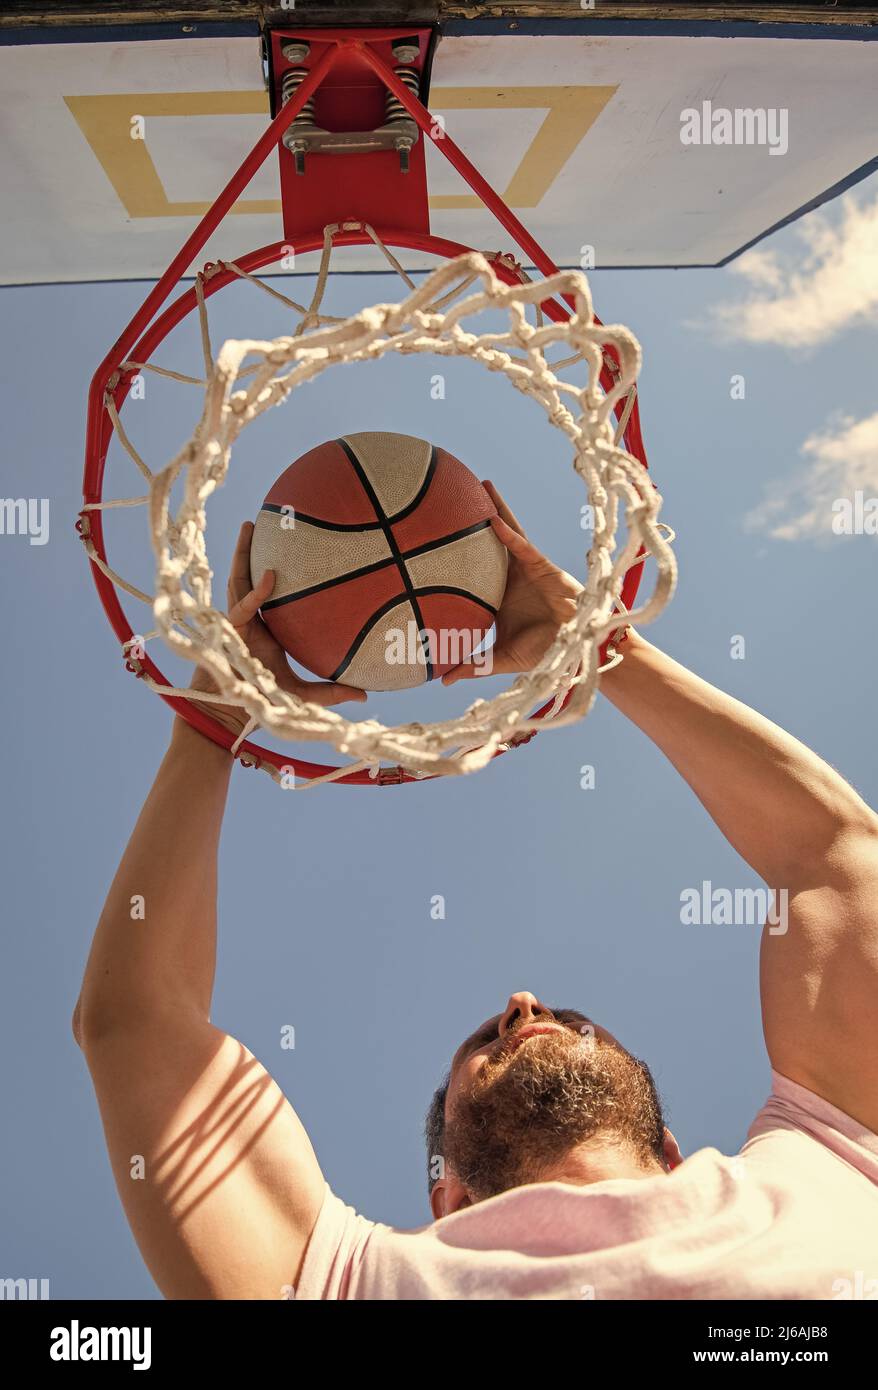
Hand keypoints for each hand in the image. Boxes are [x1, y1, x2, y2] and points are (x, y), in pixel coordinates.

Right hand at [185, 521, 365, 735]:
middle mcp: (251, 618)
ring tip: (251, 525)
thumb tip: (366, 693)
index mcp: (266, 626)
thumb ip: (331, 690)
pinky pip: (243, 605)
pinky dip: (257, 591)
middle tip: (267, 520)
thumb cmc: (266, 701)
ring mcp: (237, 620)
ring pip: (238, 579)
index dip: (274, 570)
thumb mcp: (303, 694)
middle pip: (248, 575)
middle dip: (253, 548)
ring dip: (243, 553)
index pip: (269, 592)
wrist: (236, 714)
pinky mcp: (229, 630)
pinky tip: (269, 576)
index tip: (294, 548)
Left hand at [442, 482, 582, 684]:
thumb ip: (472, 665)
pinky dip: (508, 533)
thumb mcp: (501, 658)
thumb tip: (441, 679)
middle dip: (474, 519)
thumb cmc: (542, 652)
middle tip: (452, 496)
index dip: (456, 551)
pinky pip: (522, 546)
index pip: (471, 568)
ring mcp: (525, 568)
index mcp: (494, 594)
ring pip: (506, 533)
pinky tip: (493, 518)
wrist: (575, 648)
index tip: (431, 538)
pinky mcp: (542, 566)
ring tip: (479, 485)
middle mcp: (508, 576)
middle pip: (486, 542)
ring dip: (494, 509)